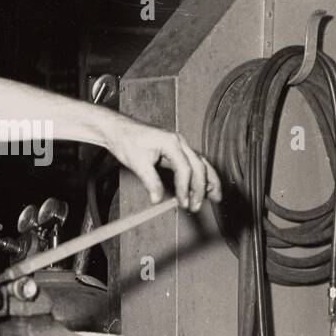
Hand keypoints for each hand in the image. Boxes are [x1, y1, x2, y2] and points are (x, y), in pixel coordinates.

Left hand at [105, 118, 221, 211]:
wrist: (119, 129)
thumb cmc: (127, 141)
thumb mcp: (137, 163)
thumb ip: (150, 181)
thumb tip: (157, 200)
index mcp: (171, 142)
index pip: (185, 169)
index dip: (185, 188)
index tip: (183, 203)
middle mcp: (180, 142)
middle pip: (199, 166)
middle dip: (201, 188)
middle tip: (196, 206)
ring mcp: (180, 145)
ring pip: (202, 163)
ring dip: (209, 181)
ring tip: (215, 197)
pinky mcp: (176, 151)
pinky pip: (194, 164)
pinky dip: (201, 176)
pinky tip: (204, 188)